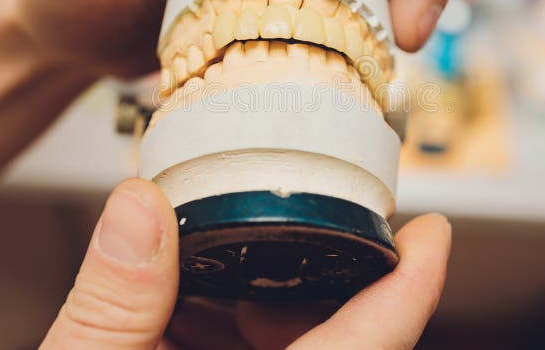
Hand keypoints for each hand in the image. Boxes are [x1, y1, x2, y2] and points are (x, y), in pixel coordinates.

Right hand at [41, 179, 450, 348]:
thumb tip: (142, 209)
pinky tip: (201, 323)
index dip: (410, 287)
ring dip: (274, 315)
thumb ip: (113, 299)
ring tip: (220, 284)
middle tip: (282, 240)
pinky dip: (246, 341)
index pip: (367, 346)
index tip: (431, 234)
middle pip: (345, 343)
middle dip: (317, 286)